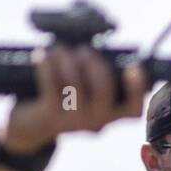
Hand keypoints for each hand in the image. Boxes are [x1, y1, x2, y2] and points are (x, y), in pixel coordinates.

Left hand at [0, 45, 147, 153]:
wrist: (34, 123)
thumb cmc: (66, 93)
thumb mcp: (86, 86)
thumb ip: (95, 69)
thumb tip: (88, 47)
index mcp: (113, 114)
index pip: (133, 108)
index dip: (137, 88)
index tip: (134, 67)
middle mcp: (98, 121)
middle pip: (104, 90)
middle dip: (93, 62)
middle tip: (83, 51)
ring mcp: (75, 121)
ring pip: (75, 84)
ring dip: (67, 59)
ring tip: (59, 49)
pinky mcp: (51, 117)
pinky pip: (51, 86)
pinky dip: (47, 66)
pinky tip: (42, 55)